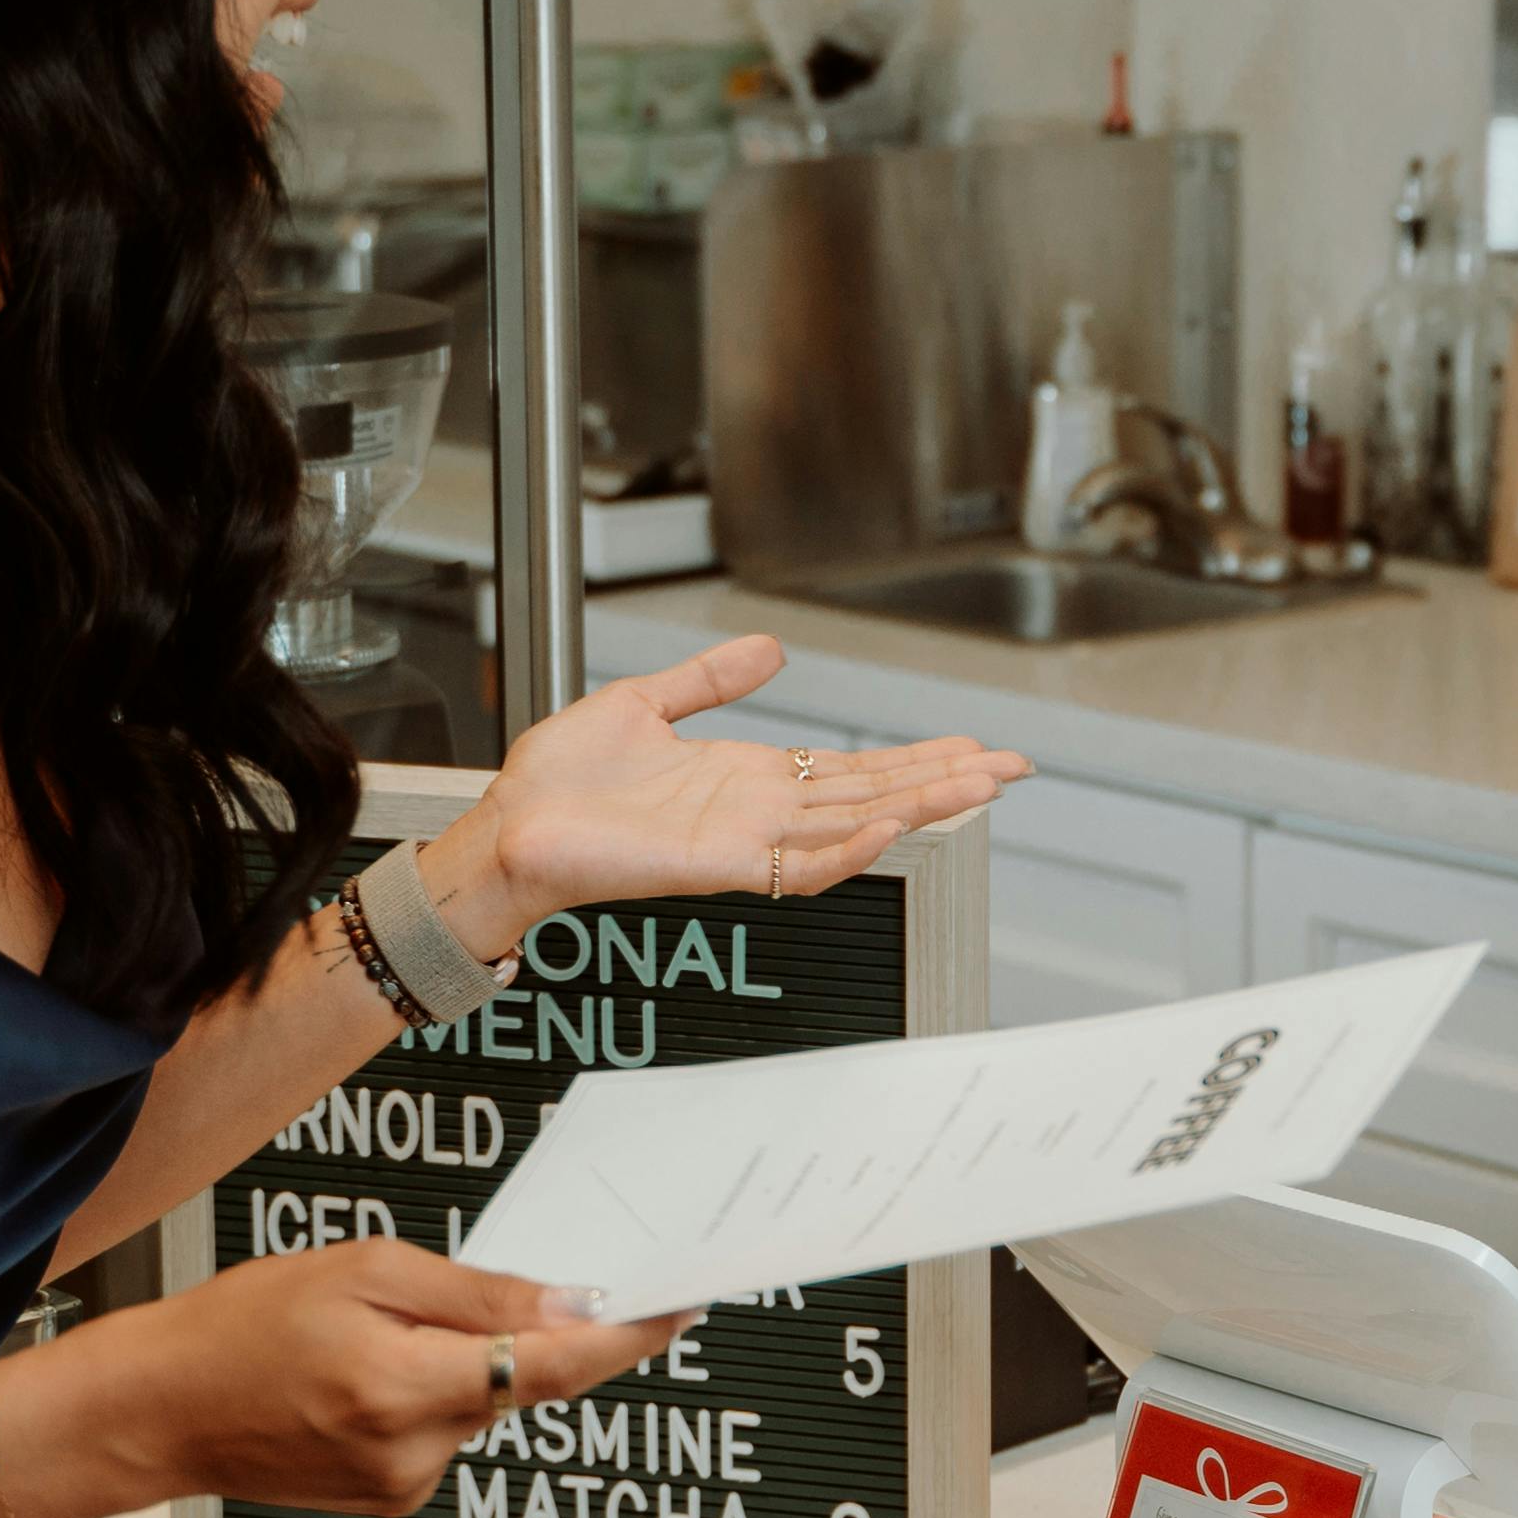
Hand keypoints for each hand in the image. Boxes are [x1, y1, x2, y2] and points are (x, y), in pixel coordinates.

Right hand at [98, 1239, 680, 1517]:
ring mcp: (402, 1482)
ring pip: (480, 1403)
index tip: (677, 1309)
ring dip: (457, 1362)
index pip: (552, 1367)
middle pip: (518, 1382)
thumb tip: (568, 1303)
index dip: (627, 1339)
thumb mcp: (362, 1271)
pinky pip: (444, 1429)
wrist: (159, 1409)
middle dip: (509, 1331)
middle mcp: (411, 1450)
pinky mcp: (392, 1496)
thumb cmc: (239, 1330)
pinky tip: (360, 1376)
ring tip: (367, 1336)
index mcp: (403, 1386)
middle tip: (445, 1292)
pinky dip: (428, 1392)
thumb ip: (476, 1293)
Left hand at [430, 636, 1025, 937]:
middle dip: (943, 781)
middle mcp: (756, 814)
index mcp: (745, 779)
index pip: (851, 770)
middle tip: (1009, 767)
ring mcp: (744, 843)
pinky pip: (801, 865)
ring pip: (854, 826)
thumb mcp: (644, 703)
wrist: (508, 828)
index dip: (913, 758)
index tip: (970, 746)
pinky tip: (891, 824)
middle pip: (872, 796)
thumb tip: (767, 651)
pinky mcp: (720, 866)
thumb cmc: (557, 785)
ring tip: (978, 786)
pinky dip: (849, 847)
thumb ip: (709, 679)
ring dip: (918, 805)